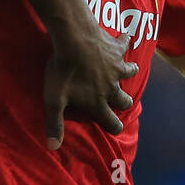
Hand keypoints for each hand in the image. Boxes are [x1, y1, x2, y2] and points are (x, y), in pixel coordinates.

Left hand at [45, 28, 136, 146]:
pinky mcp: (117, 49)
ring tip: (128, 71)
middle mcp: (111, 87)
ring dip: (129, 72)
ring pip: (130, 72)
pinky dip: (125, 41)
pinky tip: (125, 37)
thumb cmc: (63, 72)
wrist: (74, 40)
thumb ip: (55, 124)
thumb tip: (53, 147)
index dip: (115, 127)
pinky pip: (125, 44)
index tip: (116, 128)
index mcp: (97, 102)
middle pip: (125, 100)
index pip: (111, 122)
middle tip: (121, 101)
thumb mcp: (54, 101)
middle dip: (124, 102)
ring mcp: (117, 68)